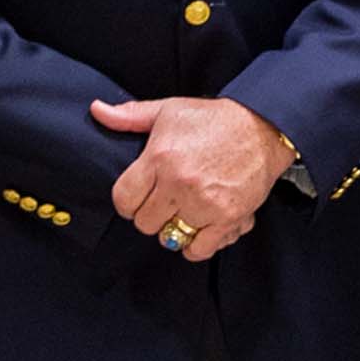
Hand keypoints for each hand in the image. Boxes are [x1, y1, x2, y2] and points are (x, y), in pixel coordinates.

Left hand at [89, 95, 292, 261]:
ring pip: (169, 238)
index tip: (139, 195)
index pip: (123, 200)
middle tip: (164, 201)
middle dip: (151, 214)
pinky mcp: (228, 218)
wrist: (263, 126)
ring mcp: (204, 204)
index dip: (127, 201)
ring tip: (183, 211)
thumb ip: (130, 116)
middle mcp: (180, 184)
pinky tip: (199, 228)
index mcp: (160, 158)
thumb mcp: (169, 110)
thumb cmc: (214, 119)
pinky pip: (199, 249)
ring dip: (174, 227)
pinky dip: (196, 244)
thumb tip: (96, 111)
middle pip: (145, 223)